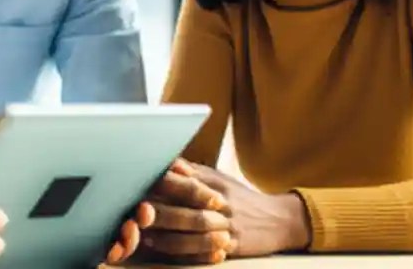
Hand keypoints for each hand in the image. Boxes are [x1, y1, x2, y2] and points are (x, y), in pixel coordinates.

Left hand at [141, 160, 310, 261]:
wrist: (279, 219)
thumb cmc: (240, 198)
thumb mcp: (218, 178)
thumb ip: (190, 172)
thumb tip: (163, 162)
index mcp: (213, 182)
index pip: (183, 180)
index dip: (159, 183)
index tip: (136, 184)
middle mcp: (220, 202)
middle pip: (184, 205)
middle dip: (157, 208)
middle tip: (133, 210)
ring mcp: (227, 225)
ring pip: (191, 230)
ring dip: (163, 232)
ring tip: (141, 230)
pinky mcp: (233, 246)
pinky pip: (203, 250)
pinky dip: (181, 250)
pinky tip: (163, 246)